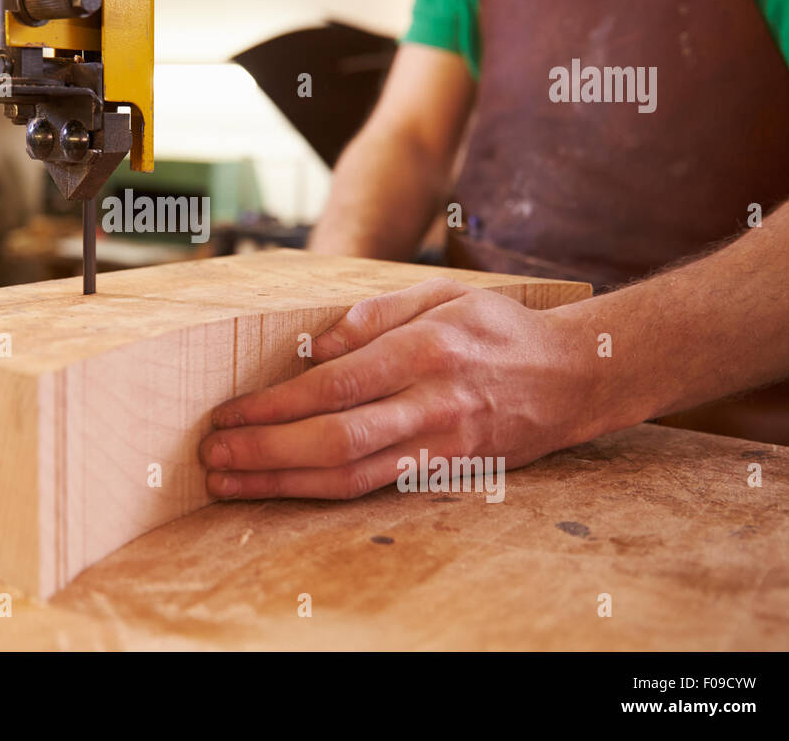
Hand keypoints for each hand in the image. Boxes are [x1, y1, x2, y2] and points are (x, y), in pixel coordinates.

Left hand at [199, 278, 618, 499]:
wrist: (576, 377)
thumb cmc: (499, 328)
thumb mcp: (442, 293)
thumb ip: (375, 314)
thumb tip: (315, 348)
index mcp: (425, 349)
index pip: (333, 385)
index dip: (274, 406)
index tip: (229, 413)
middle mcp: (432, 402)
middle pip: (335, 440)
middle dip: (265, 453)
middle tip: (212, 455)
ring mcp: (441, 444)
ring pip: (351, 476)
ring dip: (283, 484)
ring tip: (230, 483)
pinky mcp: (447, 471)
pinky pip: (376, 488)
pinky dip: (324, 494)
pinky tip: (284, 491)